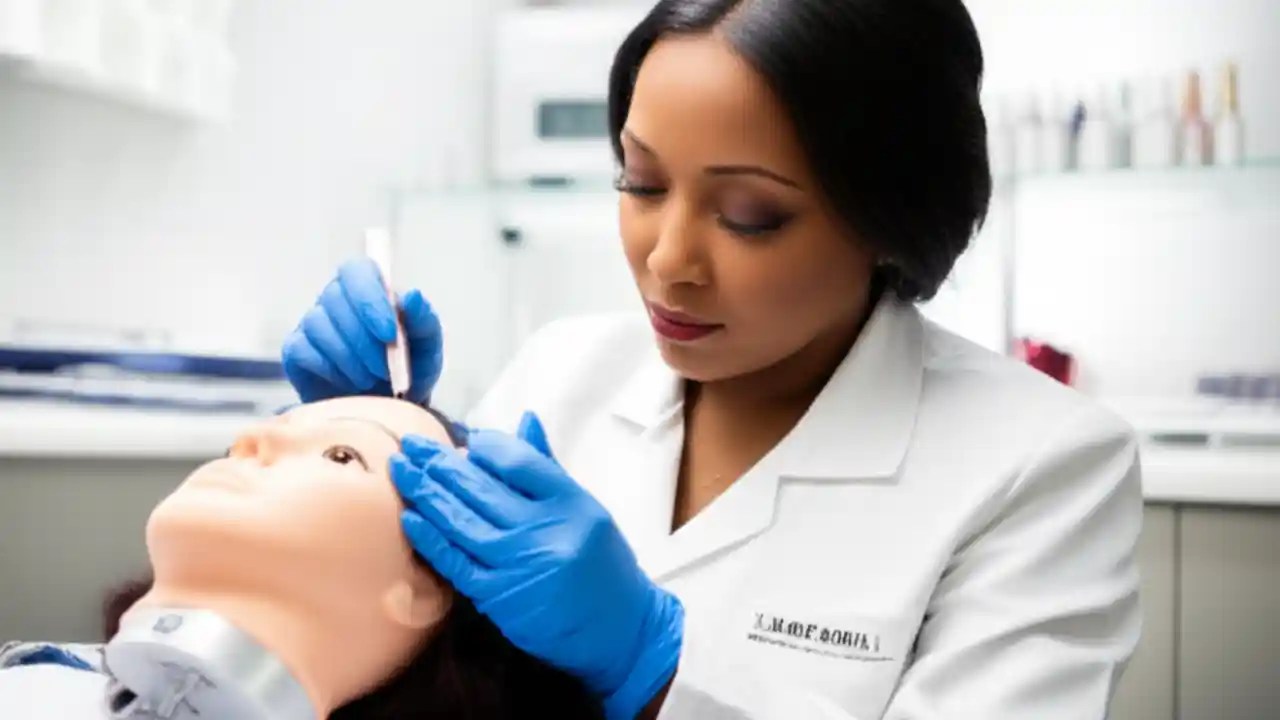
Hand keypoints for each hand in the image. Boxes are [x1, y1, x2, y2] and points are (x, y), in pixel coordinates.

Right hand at [281, 258, 442, 402]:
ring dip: (349, 358)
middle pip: (334, 298)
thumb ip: (423, 320)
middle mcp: (336, 299)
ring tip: (369, 380)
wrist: (390, 408)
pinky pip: (303, 351)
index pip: (357, 271)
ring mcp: (313, 324)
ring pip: (318, 326)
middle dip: (362, 339)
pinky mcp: (297, 351)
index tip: (388, 334)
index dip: (369, 299)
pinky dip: (330, 370)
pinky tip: (348, 383)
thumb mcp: (427, 347)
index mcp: (370, 287)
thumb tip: (411, 296)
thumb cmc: (410, 369)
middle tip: (384, 369)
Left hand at [391, 412, 683, 719]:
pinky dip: (431, 538)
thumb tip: (523, 420)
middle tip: (411, 443)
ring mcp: (520, 564)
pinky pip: (456, 562)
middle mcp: (546, 530)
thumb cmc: (603, 566)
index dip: (487, 446)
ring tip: (400, 468)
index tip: (464, 437)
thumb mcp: (587, 509)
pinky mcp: (500, 596)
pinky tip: (411, 516)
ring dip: (425, 492)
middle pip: (482, 488)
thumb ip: (549, 468)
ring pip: (461, 520)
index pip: (521, 462)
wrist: (620, 631)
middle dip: (440, 462)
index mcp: (572, 502)